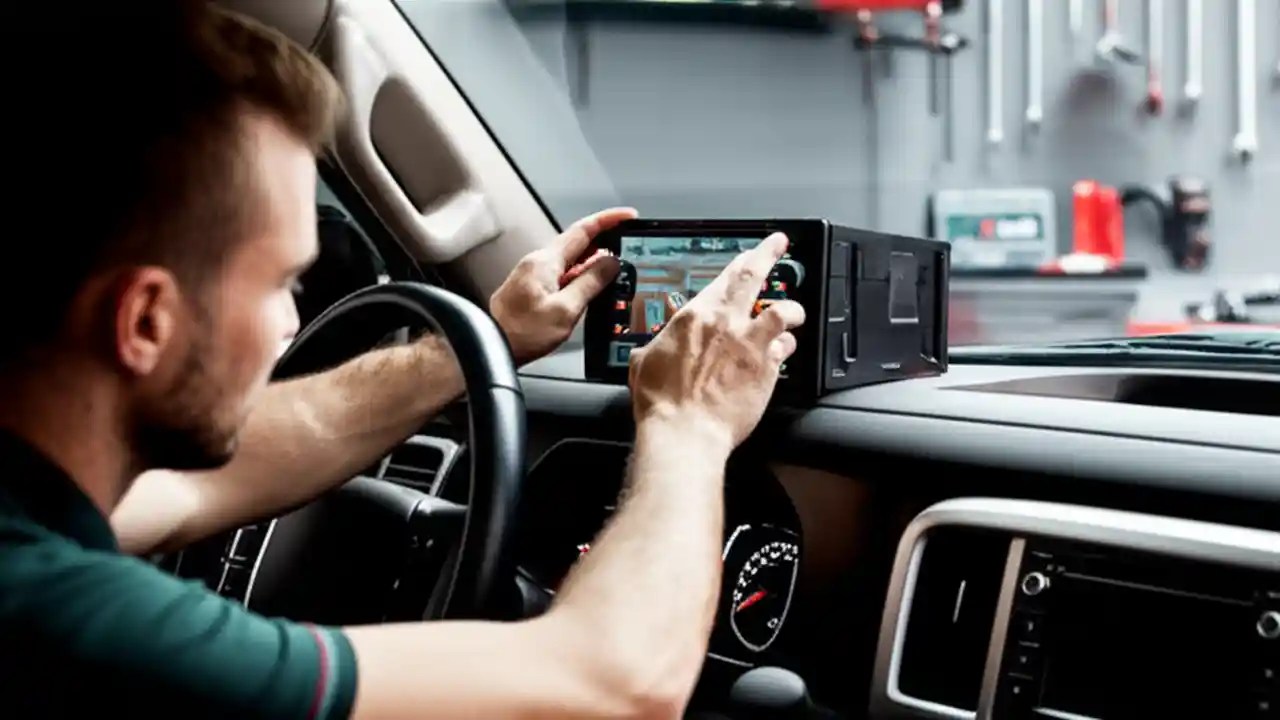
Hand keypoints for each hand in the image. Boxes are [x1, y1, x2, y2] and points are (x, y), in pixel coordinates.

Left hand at [490, 207, 635, 364]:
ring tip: (614, 272)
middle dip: (604, 242)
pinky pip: (561, 274)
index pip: (583, 230)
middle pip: (577, 243)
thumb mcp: (566, 309)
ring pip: (569, 260)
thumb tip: (610, 263)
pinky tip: (589, 288)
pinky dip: (579, 276)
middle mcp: (537, 262)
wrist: (492, 346)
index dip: (608, 220)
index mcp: (545, 261)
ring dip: (592, 262)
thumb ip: (590, 283)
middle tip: (628, 248)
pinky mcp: (531, 288)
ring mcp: (533, 274)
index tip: (628, 216)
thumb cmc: (522, 332)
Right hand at [627, 233, 804, 450]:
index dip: (744, 258)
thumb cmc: (662, 401)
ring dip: (791, 308)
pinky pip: (786, 349)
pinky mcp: (768, 370)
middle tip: (779, 244)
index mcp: (696, 315)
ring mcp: (751, 345)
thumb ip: (658, 341)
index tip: (752, 252)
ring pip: (783, 311)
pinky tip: (785, 350)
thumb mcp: (645, 360)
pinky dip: (786, 347)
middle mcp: (727, 323)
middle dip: (769, 254)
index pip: (726, 276)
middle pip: (754, 277)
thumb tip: (660, 334)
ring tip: (794, 311)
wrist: (685, 431)